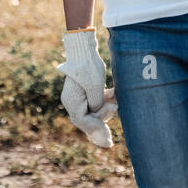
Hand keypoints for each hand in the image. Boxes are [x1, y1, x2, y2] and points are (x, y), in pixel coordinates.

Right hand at [57, 28, 118, 147]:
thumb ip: (97, 106)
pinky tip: (113, 96)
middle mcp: (72, 101)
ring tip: (115, 99)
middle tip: (116, 108)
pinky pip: (95, 103)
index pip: (83, 121)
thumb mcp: (96, 88)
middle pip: (88, 119)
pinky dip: (105, 101)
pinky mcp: (85, 92)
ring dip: (106, 107)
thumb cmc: (89, 66)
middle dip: (103, 117)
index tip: (109, 139)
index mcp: (71, 101)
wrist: (84, 48)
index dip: (96, 129)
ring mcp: (78, 97)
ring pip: (93, 111)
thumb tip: (99, 118)